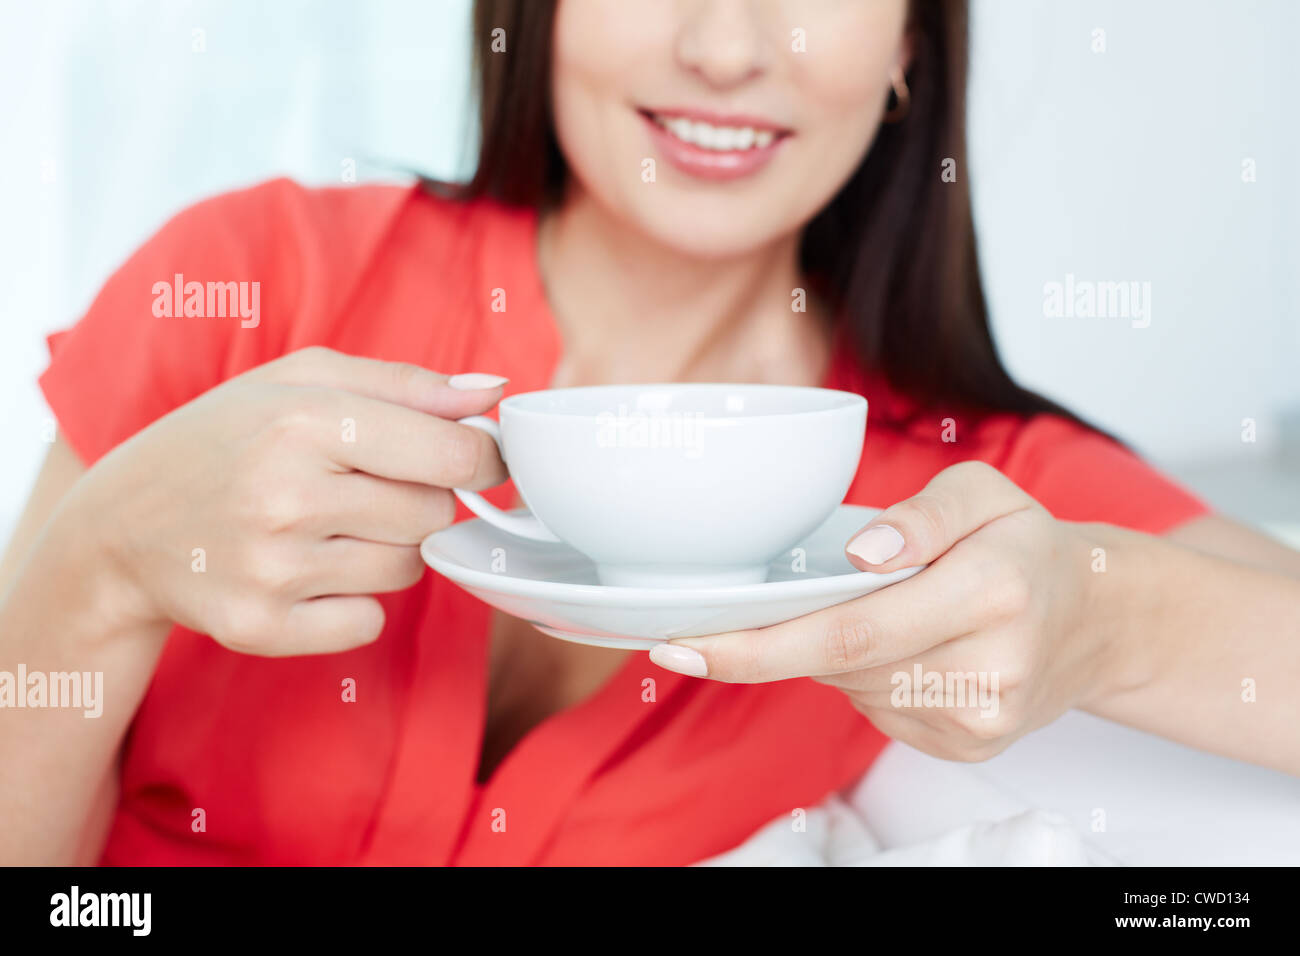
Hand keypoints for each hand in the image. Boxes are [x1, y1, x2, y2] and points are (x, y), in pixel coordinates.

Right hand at [63, 347, 507, 655]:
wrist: (119, 524)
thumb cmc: (225, 439)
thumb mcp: (300, 383)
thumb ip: (406, 384)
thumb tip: (494, 393)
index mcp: (302, 422)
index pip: (452, 456)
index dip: (484, 459)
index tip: (479, 459)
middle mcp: (285, 496)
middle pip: (434, 515)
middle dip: (422, 500)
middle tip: (370, 487)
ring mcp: (270, 569)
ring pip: (407, 569)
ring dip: (389, 549)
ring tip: (329, 525)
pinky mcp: (259, 627)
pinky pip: (367, 623)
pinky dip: (354, 603)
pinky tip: (307, 572)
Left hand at [648, 461, 1119, 760]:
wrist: (1092, 620)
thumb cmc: (1024, 545)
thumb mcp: (985, 492)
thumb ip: (922, 514)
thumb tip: (860, 553)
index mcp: (992, 593)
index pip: (850, 631)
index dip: (755, 645)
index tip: (679, 646)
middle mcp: (987, 671)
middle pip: (837, 662)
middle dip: (773, 639)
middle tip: (713, 621)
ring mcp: (975, 721)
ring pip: (849, 685)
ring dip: (827, 647)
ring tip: (867, 607)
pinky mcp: (962, 747)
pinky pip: (873, 706)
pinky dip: (860, 672)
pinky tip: (895, 643)